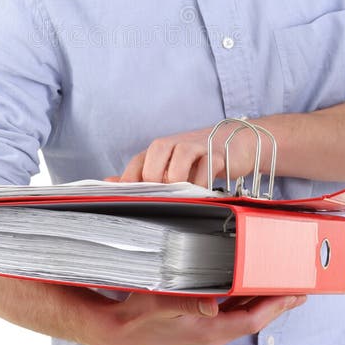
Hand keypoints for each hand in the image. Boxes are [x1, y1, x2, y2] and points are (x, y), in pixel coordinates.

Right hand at [87, 291, 306, 344]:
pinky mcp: (199, 329)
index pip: (252, 319)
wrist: (116, 333)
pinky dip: (244, 302)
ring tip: (280, 286)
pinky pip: (230, 316)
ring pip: (243, 316)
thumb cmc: (136, 317)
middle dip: (277, 303)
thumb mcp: (158, 304)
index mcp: (208, 331)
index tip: (295, 293)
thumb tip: (212, 306)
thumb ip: (186, 303)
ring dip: (263, 302)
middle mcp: (212, 335)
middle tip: (299, 288)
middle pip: (254, 318)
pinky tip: (247, 289)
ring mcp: (206, 334)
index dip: (276, 306)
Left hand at [119, 126, 255, 186]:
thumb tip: (108, 182)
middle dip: (158, 191)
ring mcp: (194, 148)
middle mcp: (173, 145)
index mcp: (158, 148)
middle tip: (168, 199)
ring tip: (187, 194)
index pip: (136, 166)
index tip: (131, 202)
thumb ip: (140, 174)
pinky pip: (203, 176)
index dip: (131, 186)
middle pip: (152, 172)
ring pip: (176, 174)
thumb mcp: (168, 164)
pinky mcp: (216, 156)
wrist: (235, 141)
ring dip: (179, 190)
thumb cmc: (197, 157)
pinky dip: (201, 188)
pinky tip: (205, 191)